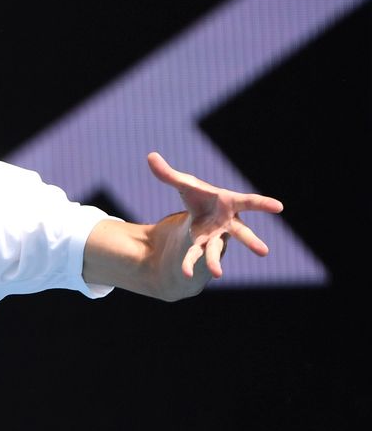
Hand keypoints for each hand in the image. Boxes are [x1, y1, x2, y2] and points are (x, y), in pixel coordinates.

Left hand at [147, 152, 283, 277]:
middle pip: (241, 232)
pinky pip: (197, 254)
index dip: (263, 203)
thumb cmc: (200, 195)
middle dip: (251, 241)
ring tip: (217, 274)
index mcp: (229, 202)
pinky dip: (190, 263)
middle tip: (263, 252)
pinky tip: (185, 274)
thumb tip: (150, 156)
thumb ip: (169, 173)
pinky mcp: (202, 243)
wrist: (197, 211)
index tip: (279, 207)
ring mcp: (216, 235)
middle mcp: (227, 221)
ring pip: (217, 249)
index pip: (249, 202)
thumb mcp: (184, 183)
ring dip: (215, 261)